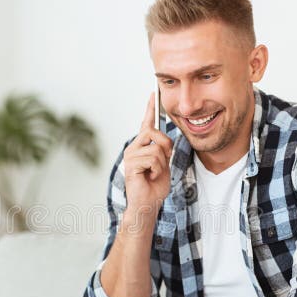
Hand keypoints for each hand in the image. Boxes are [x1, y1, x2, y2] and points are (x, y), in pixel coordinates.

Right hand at [122, 92, 173, 215]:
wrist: (148, 204)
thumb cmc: (155, 186)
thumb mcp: (164, 164)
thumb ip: (163, 151)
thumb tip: (166, 141)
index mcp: (142, 146)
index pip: (146, 123)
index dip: (150, 108)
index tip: (153, 93)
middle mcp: (133, 147)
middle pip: (153, 132)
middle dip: (165, 146)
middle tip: (165, 160)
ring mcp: (130, 155)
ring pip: (156, 148)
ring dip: (162, 163)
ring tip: (155, 173)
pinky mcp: (131, 164)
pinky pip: (153, 158)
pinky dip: (157, 170)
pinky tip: (151, 177)